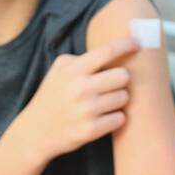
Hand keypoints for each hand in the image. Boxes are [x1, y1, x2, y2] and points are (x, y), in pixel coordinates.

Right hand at [16, 37, 140, 164]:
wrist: (35, 131)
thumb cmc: (53, 96)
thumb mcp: (60, 70)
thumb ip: (84, 59)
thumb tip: (118, 48)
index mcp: (72, 70)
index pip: (107, 51)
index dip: (127, 44)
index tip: (139, 43)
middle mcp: (80, 88)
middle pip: (123, 76)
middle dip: (121, 79)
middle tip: (112, 84)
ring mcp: (85, 110)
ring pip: (124, 97)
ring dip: (119, 99)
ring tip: (104, 102)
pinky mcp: (90, 131)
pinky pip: (120, 118)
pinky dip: (115, 117)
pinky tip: (103, 117)